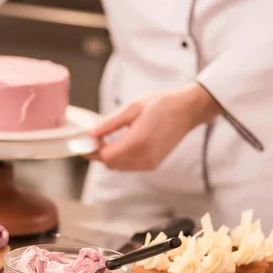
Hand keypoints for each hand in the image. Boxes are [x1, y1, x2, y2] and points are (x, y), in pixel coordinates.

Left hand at [86, 83, 220, 170]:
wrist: (187, 110)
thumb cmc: (161, 104)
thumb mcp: (132, 108)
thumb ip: (110, 123)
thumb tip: (90, 133)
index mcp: (138, 141)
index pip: (106, 156)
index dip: (93, 150)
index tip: (86, 140)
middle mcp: (144, 156)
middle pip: (111, 164)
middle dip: (99, 153)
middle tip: (95, 137)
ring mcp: (150, 162)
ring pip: (119, 167)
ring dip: (110, 156)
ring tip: (107, 139)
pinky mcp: (153, 164)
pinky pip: (129, 166)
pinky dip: (121, 158)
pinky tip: (120, 143)